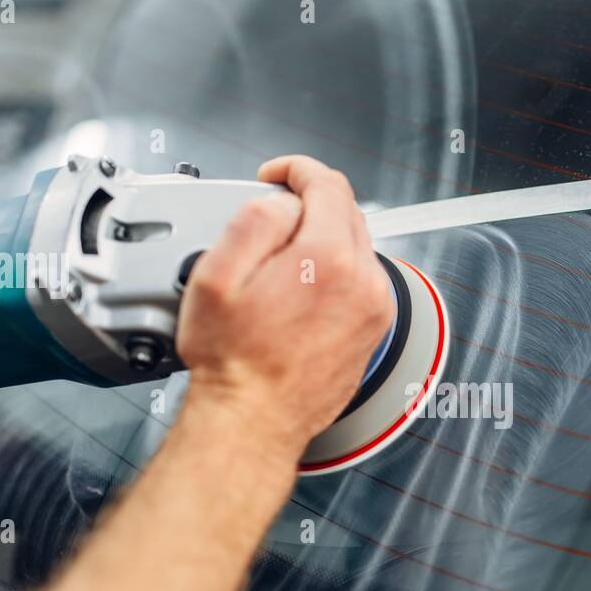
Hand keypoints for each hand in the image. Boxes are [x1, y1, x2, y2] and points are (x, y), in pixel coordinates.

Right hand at [176, 156, 394, 456]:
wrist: (254, 421)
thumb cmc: (233, 362)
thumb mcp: (216, 275)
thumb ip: (254, 219)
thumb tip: (281, 203)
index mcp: (328, 259)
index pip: (326, 184)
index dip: (295, 170)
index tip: (275, 176)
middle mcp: (363, 281)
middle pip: (346, 210)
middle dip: (309, 202)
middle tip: (272, 214)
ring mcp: (374, 308)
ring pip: (355, 244)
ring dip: (322, 236)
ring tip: (281, 258)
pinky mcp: (374, 329)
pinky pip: (360, 278)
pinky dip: (335, 269)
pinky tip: (301, 289)